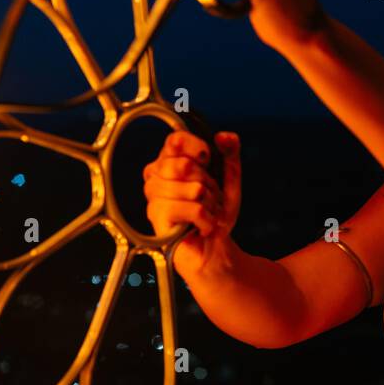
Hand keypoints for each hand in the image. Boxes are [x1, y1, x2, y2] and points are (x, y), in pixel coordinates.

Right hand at [144, 129, 241, 278]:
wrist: (214, 248)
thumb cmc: (216, 212)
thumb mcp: (229, 178)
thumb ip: (230, 152)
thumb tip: (223, 136)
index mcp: (170, 162)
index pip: (175, 140)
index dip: (197, 148)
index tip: (208, 159)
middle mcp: (156, 176)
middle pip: (185, 165)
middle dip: (208, 184)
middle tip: (207, 197)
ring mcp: (154, 197)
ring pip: (193, 189)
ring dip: (209, 204)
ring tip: (206, 213)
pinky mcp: (157, 217)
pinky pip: (192, 208)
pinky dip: (207, 219)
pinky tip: (204, 226)